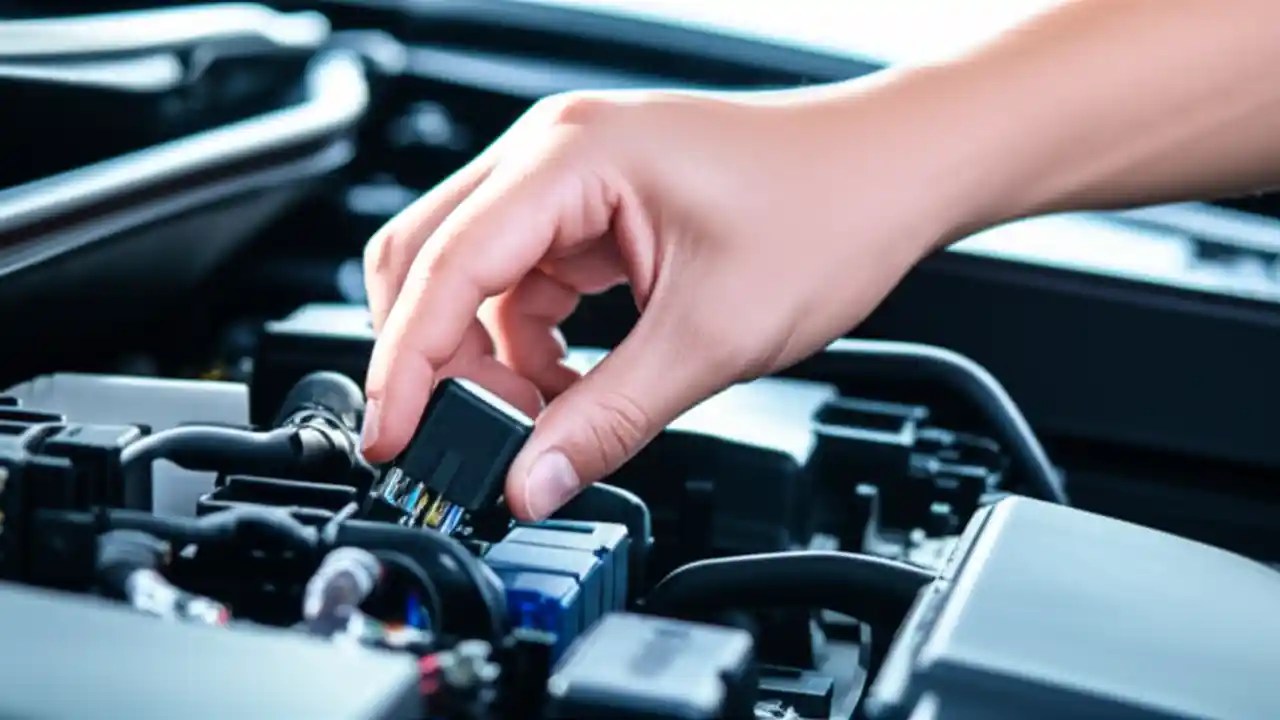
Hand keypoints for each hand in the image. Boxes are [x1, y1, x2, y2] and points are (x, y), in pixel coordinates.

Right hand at [361, 81, 969, 519]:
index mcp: (571, 157)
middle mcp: (557, 155)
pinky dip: (529, 344)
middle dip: (434, 358)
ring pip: (476, 279)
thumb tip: (534, 479)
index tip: (394, 438)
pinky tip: (570, 388)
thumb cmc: (830, 208)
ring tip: (540, 422)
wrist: (897, 170)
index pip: (444, 266)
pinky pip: (528, 283)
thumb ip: (610, 417)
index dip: (407, 364)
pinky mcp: (597, 211)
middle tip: (463, 439)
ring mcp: (574, 180)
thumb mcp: (712, 335)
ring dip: (489, 359)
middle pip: (432, 260)